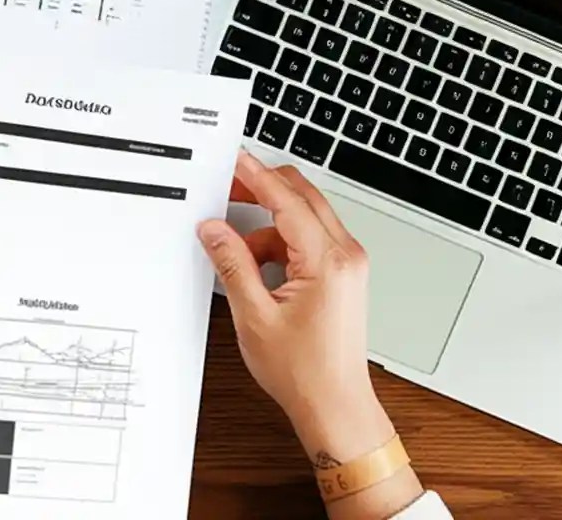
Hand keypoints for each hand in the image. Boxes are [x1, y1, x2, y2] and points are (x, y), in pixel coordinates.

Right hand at [197, 151, 386, 460]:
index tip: (235, 159)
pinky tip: (255, 266)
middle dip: (262, 188)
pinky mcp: (342, 274)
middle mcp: (345, 255)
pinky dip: (278, 242)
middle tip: (227, 187)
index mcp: (328, 261)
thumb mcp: (254, 315)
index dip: (256, 176)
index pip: (287, 200)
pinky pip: (307, 239)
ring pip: (303, 218)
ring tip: (234, 247)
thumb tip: (214, 230)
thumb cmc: (304, 370)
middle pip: (302, 197)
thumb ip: (232, 264)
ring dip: (267, 223)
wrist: (335, 403)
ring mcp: (347, 263)